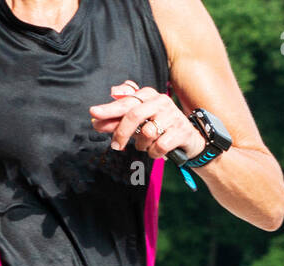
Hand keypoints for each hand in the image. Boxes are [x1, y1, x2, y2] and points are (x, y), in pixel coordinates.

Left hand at [88, 81, 206, 161]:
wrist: (189, 139)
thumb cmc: (160, 128)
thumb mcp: (140, 120)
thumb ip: (119, 118)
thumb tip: (95, 119)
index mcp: (148, 95)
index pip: (126, 102)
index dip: (109, 109)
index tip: (94, 114)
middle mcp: (160, 101)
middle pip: (134, 115)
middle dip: (121, 132)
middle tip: (115, 146)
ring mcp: (172, 116)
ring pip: (147, 133)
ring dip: (142, 145)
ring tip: (145, 146)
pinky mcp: (180, 132)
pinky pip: (160, 146)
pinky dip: (154, 153)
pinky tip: (156, 151)